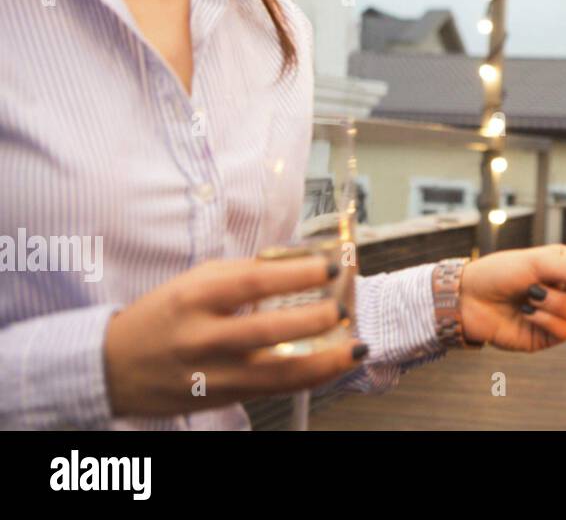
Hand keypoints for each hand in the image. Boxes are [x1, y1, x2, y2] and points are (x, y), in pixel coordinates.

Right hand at [104, 257, 364, 417]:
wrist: (112, 367)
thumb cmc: (162, 314)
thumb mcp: (194, 282)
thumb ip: (243, 274)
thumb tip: (299, 263)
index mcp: (196, 297)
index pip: (253, 282)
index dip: (297, 274)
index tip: (331, 266)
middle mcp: (203, 337)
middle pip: (267, 331)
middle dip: (314, 320)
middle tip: (343, 309)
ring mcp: (212, 374)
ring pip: (276, 373)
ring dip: (324, 361)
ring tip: (356, 346)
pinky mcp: (221, 398)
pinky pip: (273, 390)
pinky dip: (309, 379)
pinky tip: (335, 365)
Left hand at [458, 244, 565, 351]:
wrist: (468, 297)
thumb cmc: (500, 272)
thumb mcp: (538, 262)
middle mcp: (565, 293)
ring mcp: (557, 317)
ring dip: (560, 305)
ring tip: (533, 295)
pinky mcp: (545, 338)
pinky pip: (565, 332)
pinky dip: (548, 320)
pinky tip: (528, 311)